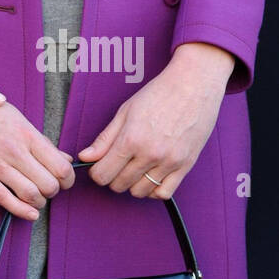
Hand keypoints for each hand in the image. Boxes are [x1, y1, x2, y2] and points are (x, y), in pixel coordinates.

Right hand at [0, 83, 75, 219]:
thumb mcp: (15, 117)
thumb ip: (40, 140)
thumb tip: (65, 158)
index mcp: (26, 133)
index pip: (60, 166)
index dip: (68, 179)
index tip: (65, 181)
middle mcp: (14, 150)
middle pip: (49, 184)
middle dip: (54, 192)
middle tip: (49, 190)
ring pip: (30, 194)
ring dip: (39, 202)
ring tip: (36, 198)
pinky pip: (4, 198)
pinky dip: (21, 211)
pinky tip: (29, 213)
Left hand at [78, 42, 233, 198]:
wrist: (193, 85)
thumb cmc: (158, 94)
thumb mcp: (125, 111)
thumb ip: (105, 138)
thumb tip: (85, 157)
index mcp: (131, 139)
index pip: (103, 174)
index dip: (97, 172)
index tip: (99, 166)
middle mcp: (150, 154)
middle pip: (120, 185)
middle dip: (112, 177)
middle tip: (116, 164)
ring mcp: (169, 162)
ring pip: (140, 192)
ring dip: (132, 184)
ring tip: (134, 168)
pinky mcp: (186, 165)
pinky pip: (165, 193)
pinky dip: (154, 190)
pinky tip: (151, 176)